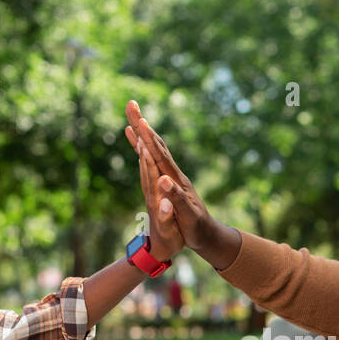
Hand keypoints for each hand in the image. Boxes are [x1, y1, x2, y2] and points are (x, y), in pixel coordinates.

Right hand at [123, 99, 225, 252]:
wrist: (207, 234)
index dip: (149, 139)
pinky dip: (145, 149)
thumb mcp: (187, 215)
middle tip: (131, 104)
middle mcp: (173, 174)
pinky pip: (154, 160)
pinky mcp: (169, 181)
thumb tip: (163, 180)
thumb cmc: (196, 228)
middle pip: (157, 144)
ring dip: (144, 132)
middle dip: (143, 125)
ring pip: (155, 149)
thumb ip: (176, 198)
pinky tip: (140, 144)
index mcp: (176, 180)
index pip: (160, 155)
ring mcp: (171, 176)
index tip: (139, 121)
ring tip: (133, 116)